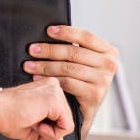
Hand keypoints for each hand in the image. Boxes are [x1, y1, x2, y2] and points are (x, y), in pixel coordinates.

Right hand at [0, 77, 73, 139]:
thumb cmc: (5, 114)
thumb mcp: (30, 127)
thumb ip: (47, 134)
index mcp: (47, 89)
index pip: (60, 116)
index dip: (45, 127)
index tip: (30, 120)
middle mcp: (53, 86)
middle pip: (65, 120)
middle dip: (48, 128)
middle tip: (30, 121)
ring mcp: (55, 91)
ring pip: (66, 124)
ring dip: (48, 130)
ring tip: (31, 120)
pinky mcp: (55, 100)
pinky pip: (66, 127)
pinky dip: (50, 132)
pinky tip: (36, 123)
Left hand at [24, 25, 118, 139]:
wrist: (83, 109)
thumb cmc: (80, 80)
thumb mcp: (83, 60)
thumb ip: (73, 47)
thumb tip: (49, 32)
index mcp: (109, 51)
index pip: (86, 36)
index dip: (66, 32)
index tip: (48, 30)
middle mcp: (109, 65)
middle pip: (74, 52)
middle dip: (49, 50)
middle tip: (32, 50)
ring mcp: (103, 81)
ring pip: (68, 68)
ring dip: (45, 66)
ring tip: (29, 65)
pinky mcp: (95, 95)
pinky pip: (68, 83)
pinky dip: (50, 79)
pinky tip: (38, 77)